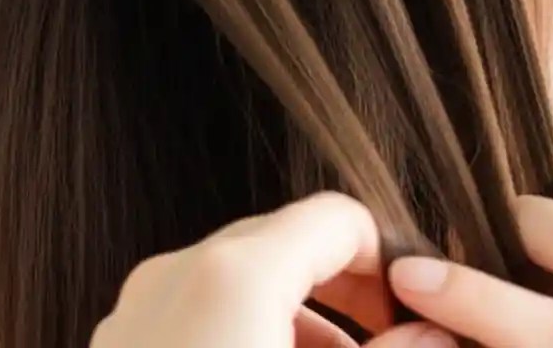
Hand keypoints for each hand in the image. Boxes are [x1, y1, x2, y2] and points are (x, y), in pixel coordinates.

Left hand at [91, 192, 444, 347]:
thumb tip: (434, 335)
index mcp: (234, 276)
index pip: (336, 217)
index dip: (388, 255)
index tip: (413, 303)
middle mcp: (176, 276)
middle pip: (287, 243)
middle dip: (348, 289)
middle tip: (389, 336)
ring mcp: (136, 313)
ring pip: (241, 281)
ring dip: (300, 317)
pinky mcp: (118, 346)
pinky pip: (198, 313)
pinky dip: (246, 331)